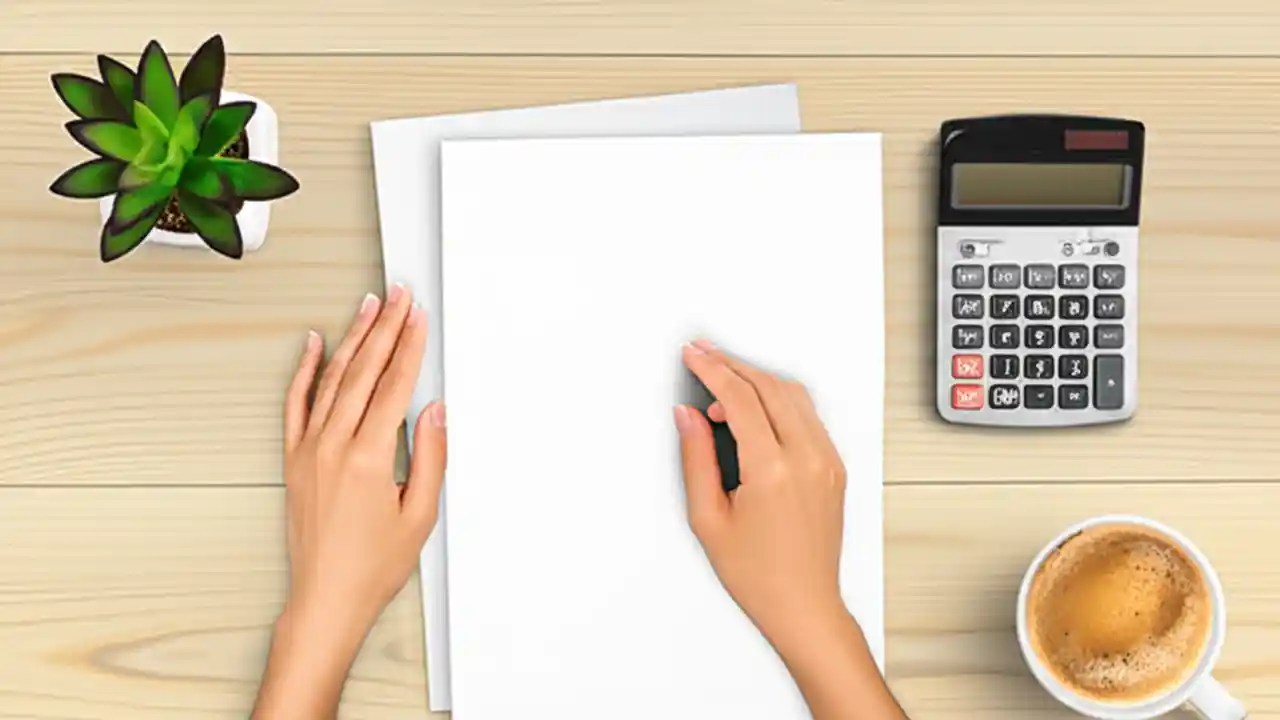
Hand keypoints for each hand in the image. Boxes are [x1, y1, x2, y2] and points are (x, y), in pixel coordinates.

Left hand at [253, 286, 444, 719]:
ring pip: (331, 380)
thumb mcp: (420, 515)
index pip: (394, 387)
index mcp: (368, 459)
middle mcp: (333, 448)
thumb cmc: (371, 566)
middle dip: (385, 328)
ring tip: (368, 307)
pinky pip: (296, 405)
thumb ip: (431, 457)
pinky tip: (314, 345)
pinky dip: (304, 371)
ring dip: (352, 338)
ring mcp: (308, 451)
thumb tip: (435, 412)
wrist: (325, 599)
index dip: (410, 347)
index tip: (418, 319)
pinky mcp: (293, 460)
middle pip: (364, 372)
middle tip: (398, 296)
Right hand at [673, 339, 846, 652]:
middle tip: (705, 355)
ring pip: (794, 395)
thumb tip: (689, 415)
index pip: (740, 398)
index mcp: (774, 471)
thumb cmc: (759, 574)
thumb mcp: (708, 518)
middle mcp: (808, 459)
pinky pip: (808, 416)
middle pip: (770, 386)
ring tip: (724, 384)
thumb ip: (696, 458)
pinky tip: (755, 409)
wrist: (804, 605)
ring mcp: (828, 461)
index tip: (694, 356)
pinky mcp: (835, 467)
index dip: (713, 369)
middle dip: (733, 364)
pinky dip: (779, 401)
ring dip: (758, 380)